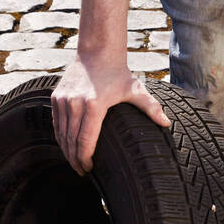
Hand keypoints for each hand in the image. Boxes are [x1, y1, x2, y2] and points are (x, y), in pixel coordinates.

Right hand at [51, 55, 171, 175]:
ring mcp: (63, 100)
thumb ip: (151, 107)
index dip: (85, 159)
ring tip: (75, 162)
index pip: (85, 141)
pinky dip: (60, 137)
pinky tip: (67, 147)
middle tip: (82, 171)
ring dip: (66, 151)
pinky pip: (56, 124)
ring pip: (61, 134)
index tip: (89, 169)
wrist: (97, 52)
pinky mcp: (56, 97)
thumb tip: (167, 123)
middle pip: (71, 141)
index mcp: (94, 105)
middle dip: (75, 160)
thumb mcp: (135, 89)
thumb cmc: (118, 74)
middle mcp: (75, 103)